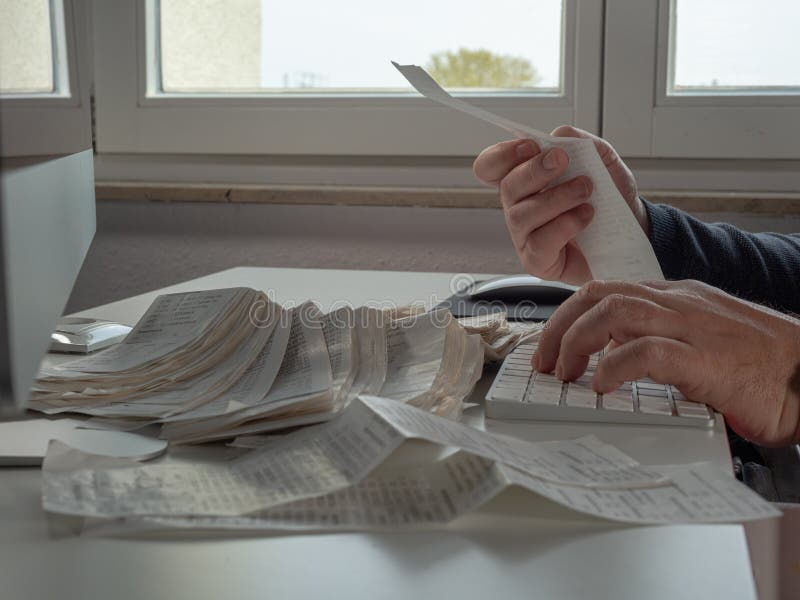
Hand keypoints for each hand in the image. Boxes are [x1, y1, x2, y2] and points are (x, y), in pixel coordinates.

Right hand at [473, 126, 647, 284]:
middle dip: (534, 170)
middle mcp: (519, 207)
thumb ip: (584, 144)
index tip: (531, 146)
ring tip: (585, 190)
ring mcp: (525, 236)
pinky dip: (564, 225)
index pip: (491, 167)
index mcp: (525, 181)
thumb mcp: (603, 162)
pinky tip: (585, 216)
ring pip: (521, 215)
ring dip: (555, 198)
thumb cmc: (609, 200)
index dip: (502, 155)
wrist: (632, 233)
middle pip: (506, 187)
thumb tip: (559, 135)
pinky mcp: (538, 261)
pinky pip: (540, 243)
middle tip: (562, 160)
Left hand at [532, 279, 799, 445]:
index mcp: (676, 298)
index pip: (606, 290)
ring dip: (576, 342)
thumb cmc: (760, 364)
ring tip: (564, 373)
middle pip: (600, 295)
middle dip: (559, 326)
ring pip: (615, 312)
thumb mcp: (701, 340)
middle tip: (545, 363)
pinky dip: (614, 366)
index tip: (550, 344)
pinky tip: (601, 385)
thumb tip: (612, 355)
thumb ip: (658, 339)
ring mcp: (693, 327)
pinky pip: (646, 351)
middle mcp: (680, 304)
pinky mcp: (707, 359)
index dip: (569, 315)